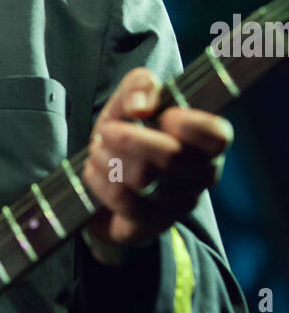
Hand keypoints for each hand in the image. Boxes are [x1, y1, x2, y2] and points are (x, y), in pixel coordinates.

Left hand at [80, 66, 232, 251]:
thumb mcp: (131, 101)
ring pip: (141, 178)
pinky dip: (98, 178)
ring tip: (99, 149)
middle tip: (108, 130)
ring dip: (108, 157)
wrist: (104, 180)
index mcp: (207, 144)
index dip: (189, 124)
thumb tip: (141, 106)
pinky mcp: (148, 226)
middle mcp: (199, 177)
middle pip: (171, 157)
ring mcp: (175, 205)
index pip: (217, 137)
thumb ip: (140, 86)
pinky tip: (94, 169)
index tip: (164, 115)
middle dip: (129, 138)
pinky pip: (121, 199)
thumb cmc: (128, 134)